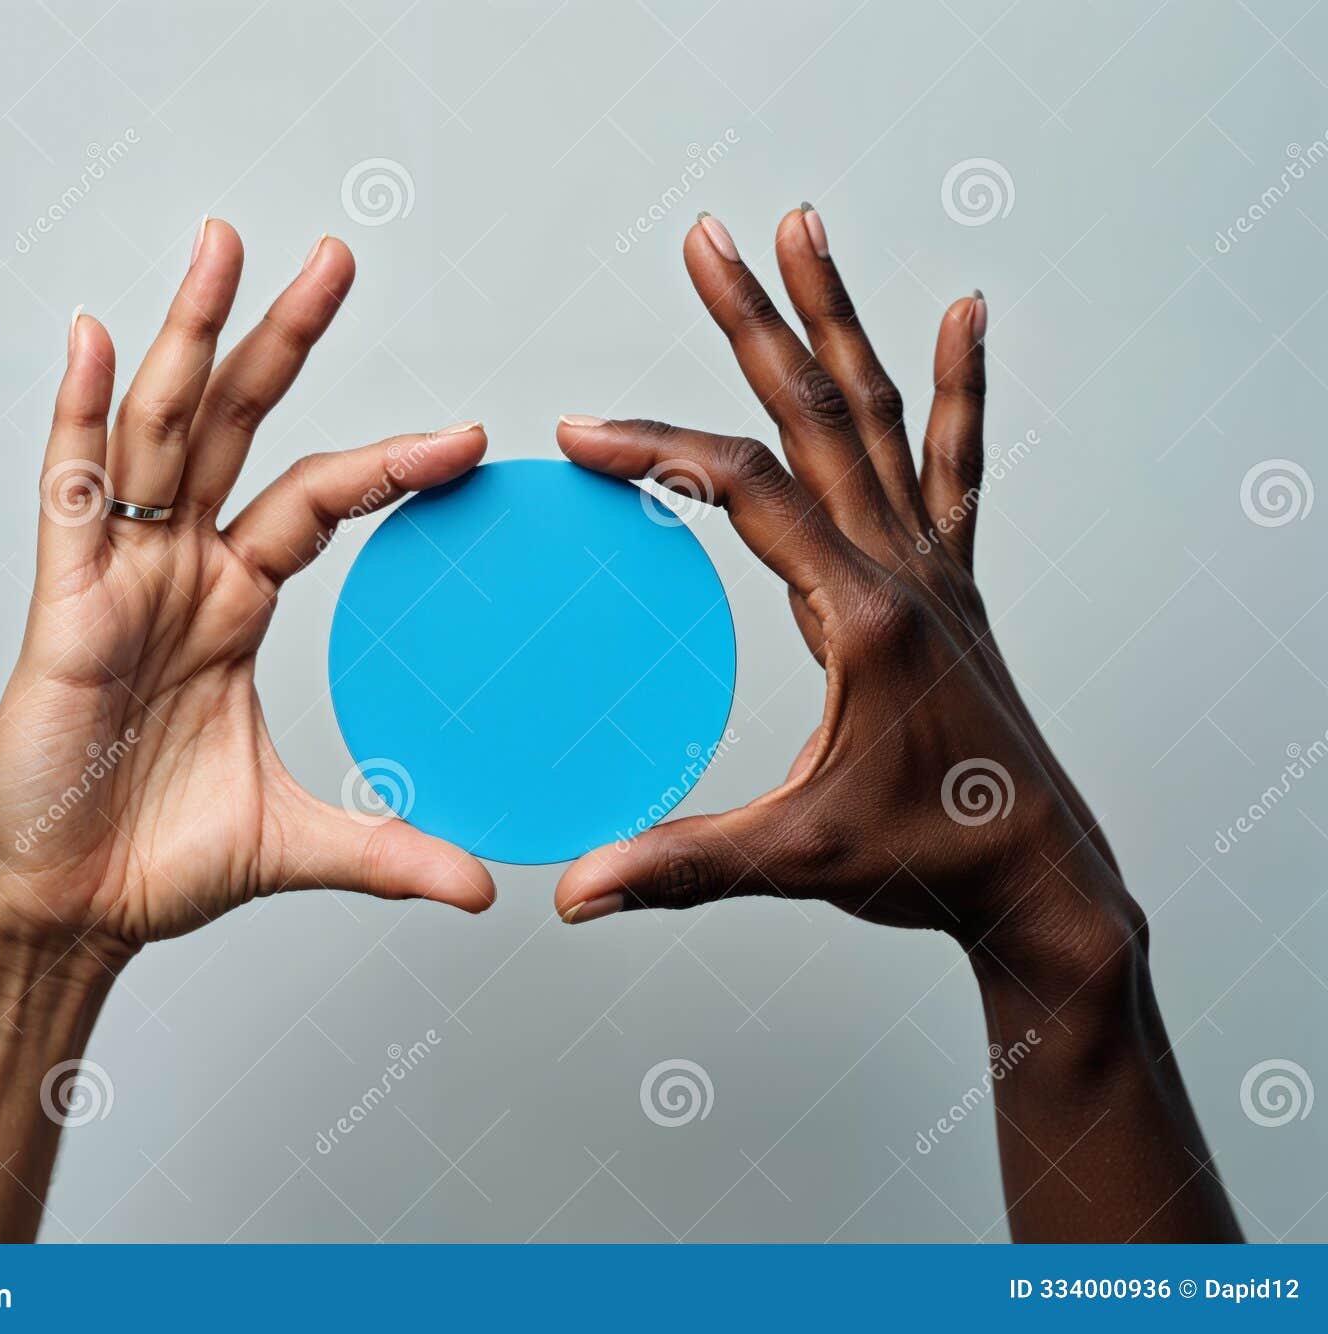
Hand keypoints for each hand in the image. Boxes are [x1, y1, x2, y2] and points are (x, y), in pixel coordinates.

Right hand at [0, 220, 494, 965]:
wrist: (69, 912)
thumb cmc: (157, 861)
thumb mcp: (298, 842)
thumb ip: (390, 848)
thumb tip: (487, 887)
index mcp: (236, 606)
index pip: (317, 500)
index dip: (386, 463)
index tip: (467, 437)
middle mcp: (182, 573)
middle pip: (238, 428)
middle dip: (281, 339)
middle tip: (334, 258)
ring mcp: (120, 579)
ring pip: (161, 434)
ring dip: (190, 337)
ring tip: (224, 248)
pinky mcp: (65, 606)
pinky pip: (73, 494)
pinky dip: (82, 415)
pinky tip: (99, 338)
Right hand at [553, 206, 1136, 974]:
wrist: (1036, 874)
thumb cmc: (929, 858)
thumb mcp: (795, 858)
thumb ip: (677, 865)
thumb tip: (572, 893)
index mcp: (863, 615)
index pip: (748, 493)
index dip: (658, 452)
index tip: (581, 435)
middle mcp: (904, 569)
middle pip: (821, 414)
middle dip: (758, 319)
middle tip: (712, 237)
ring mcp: (934, 567)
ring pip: (883, 415)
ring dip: (839, 319)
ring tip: (805, 231)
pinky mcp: (948, 582)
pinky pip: (955, 463)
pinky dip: (959, 387)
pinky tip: (964, 315)